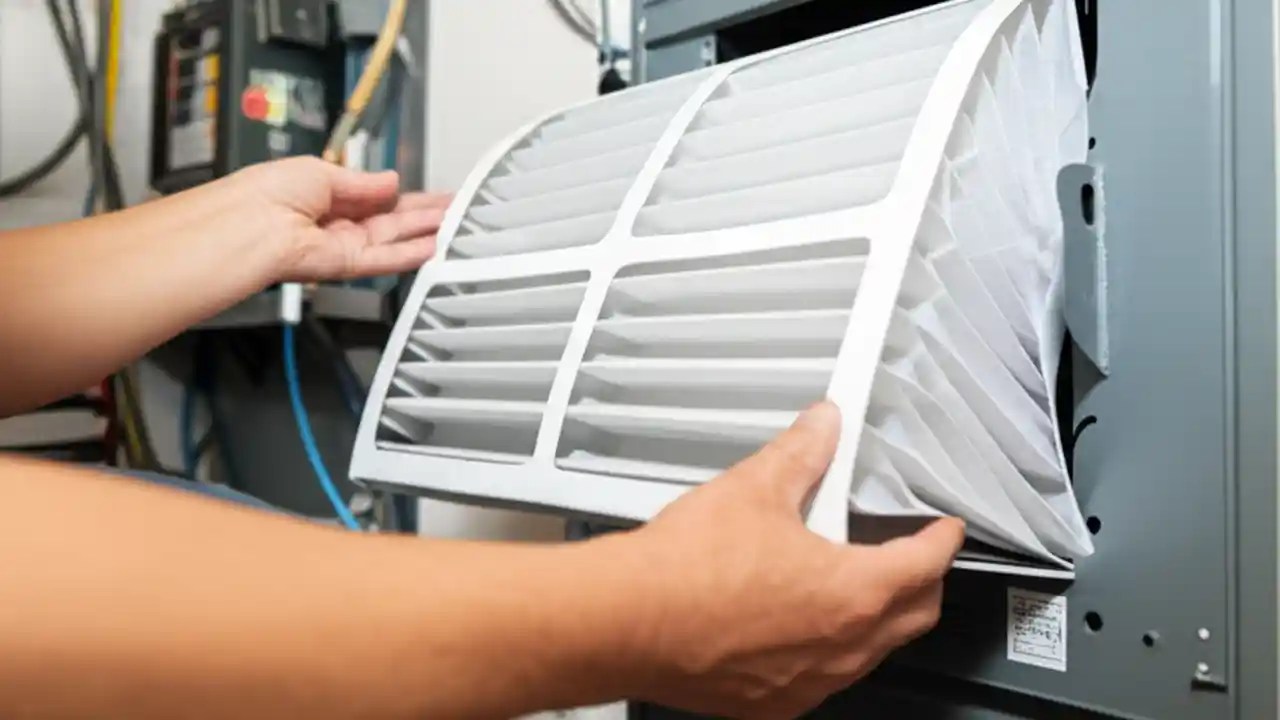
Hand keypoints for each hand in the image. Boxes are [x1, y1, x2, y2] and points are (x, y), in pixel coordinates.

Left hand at [230, 156, 451, 282]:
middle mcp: (335, 221)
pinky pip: (385, 260)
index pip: (375, 196)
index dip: (406, 193)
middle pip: (390, 219)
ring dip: (426, 232)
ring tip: (458, 225)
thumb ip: (363, 182)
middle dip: (425, 213)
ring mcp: (341, 245)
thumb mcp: (321, 171)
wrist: (248, 225)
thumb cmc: (266, 192)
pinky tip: (435, 246)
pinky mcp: (345, 266)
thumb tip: (391, 181)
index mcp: (325, 194)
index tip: (434, 192)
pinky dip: (411, 254)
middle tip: (457, 208)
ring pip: (394, 239)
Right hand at [623, 402, 964, 718]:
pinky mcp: (772, 706)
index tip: (945, 530)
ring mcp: (808, 684)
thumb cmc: (686, 569)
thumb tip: (823, 426)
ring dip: (876, 619)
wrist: (628, 622)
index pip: (925, 565)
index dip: (942, 540)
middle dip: (922, 583)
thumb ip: (800, 453)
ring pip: (870, 654)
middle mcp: (840, 649)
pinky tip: (802, 626)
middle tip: (911, 555)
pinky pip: (824, 681)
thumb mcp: (753, 489)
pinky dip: (830, 652)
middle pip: (914, 617)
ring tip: (852, 585)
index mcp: (851, 592)